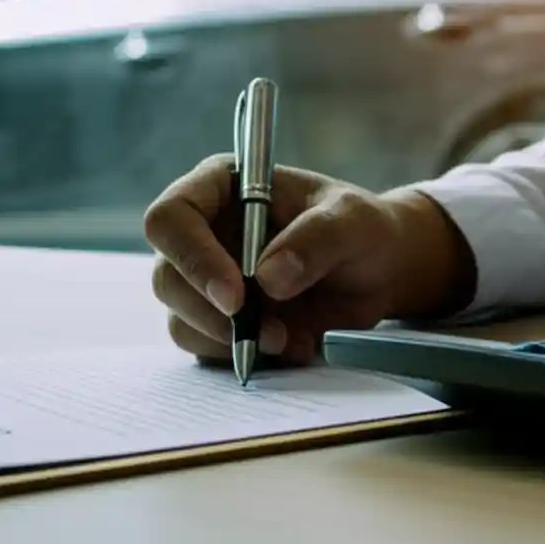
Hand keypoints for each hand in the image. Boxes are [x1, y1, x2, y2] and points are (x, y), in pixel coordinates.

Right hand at [144, 154, 474, 364]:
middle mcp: (203, 233)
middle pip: (166, 276)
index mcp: (220, 187)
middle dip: (210, 312)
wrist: (378, 272)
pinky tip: (290, 345)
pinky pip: (207, 348)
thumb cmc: (361, 229)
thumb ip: (316, 239)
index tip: (234, 294)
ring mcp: (206, 281)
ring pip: (181, 320)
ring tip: (288, 339)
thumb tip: (268, 278)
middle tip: (266, 330)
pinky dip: (244, 356)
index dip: (191, 257)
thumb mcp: (352, 221)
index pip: (171, 217)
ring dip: (228, 341)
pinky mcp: (220, 320)